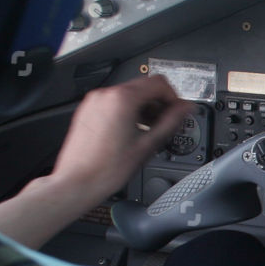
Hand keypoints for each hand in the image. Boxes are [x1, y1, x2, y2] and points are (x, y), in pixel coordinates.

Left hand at [49, 76, 192, 208]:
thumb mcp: (148, 145)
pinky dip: (128, 112)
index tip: (178, 112)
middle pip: (143, 87)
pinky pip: (114, 102)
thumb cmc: (106, 169)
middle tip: (166, 123)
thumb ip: (171, 122)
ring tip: (149, 131)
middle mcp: (106, 95)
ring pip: (129, 94)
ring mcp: (94, 102)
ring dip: (144, 108)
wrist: (78, 182)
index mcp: (122, 99)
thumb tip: (186, 108)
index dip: (174, 97)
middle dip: (159, 104)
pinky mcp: (88, 110)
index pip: (158, 83)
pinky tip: (132, 132)